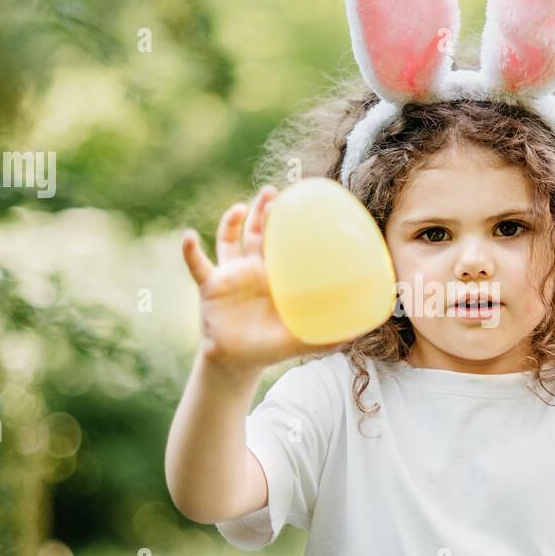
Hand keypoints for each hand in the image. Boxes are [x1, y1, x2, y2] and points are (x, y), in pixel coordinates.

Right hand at [181, 185, 344, 370]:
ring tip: (239, 208)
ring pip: (229, 240)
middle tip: (273, 194)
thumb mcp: (304, 339)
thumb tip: (365, 331)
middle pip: (257, 232)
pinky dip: (191, 251)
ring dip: (232, 221)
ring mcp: (230, 274)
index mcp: (276, 275)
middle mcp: (253, 268)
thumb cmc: (271, 346)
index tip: (298, 202)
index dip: (288, 222)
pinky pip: (198, 265)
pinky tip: (189, 237)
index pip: (283, 241)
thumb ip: (331, 334)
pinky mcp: (210, 286)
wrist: (239, 361)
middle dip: (263, 211)